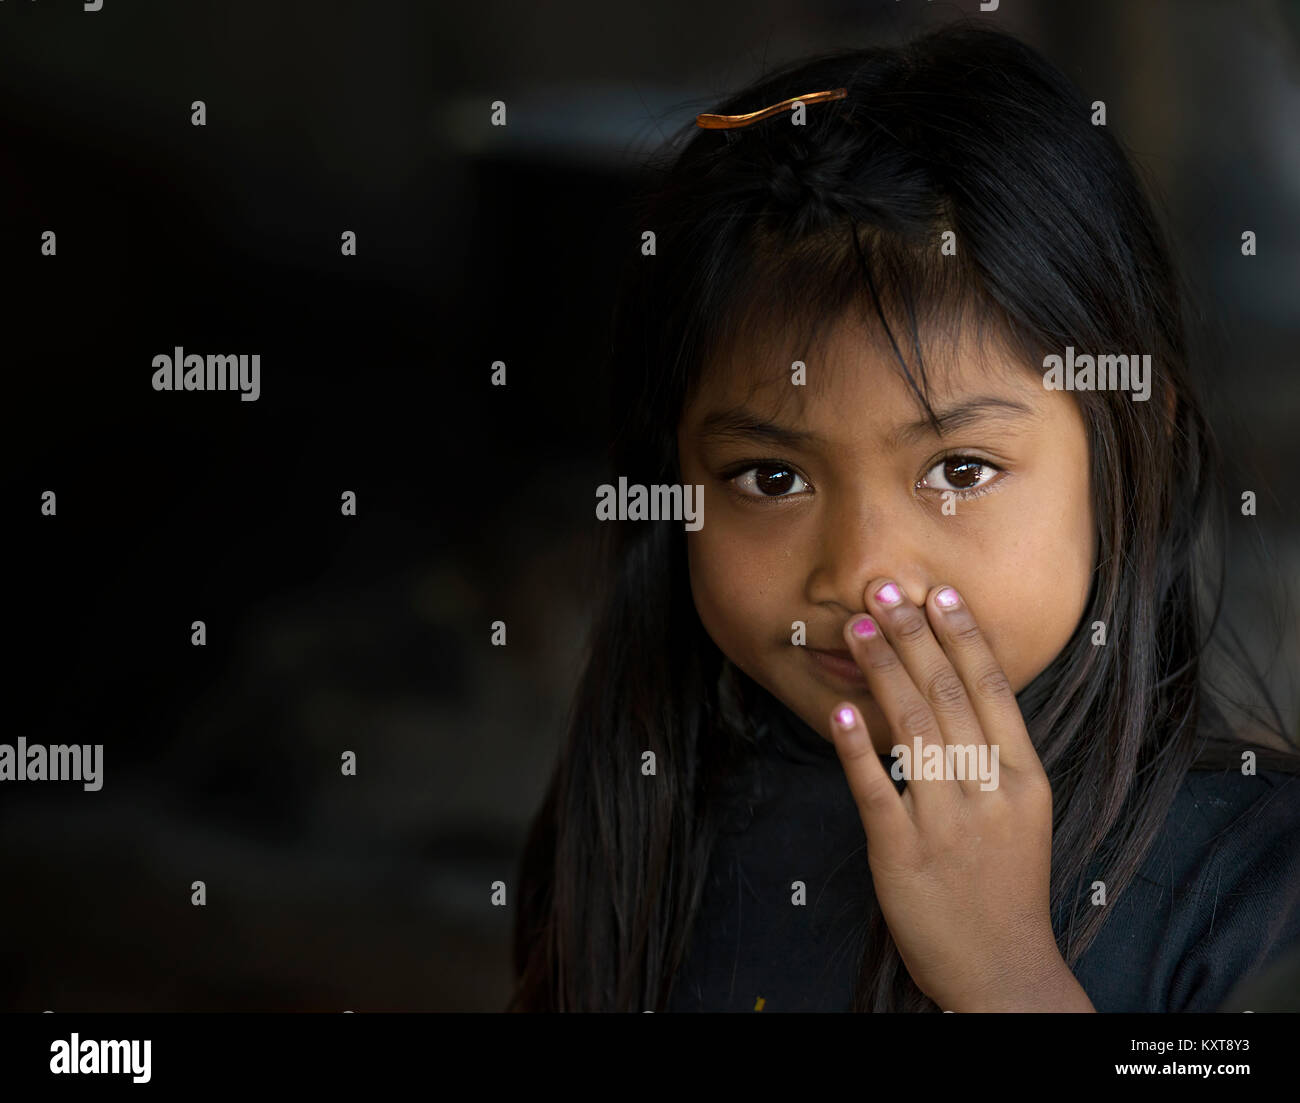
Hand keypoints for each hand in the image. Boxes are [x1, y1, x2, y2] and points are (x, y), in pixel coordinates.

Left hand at [828, 579, 1093, 1011]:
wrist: (1002, 971)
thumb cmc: (1006, 884)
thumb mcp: (1021, 813)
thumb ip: (994, 755)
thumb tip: (957, 686)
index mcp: (1024, 779)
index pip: (992, 691)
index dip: (962, 636)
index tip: (938, 592)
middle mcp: (989, 794)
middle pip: (948, 697)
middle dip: (913, 637)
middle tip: (884, 590)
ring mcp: (946, 824)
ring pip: (912, 730)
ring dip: (883, 671)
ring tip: (858, 628)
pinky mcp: (902, 853)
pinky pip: (876, 789)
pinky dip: (858, 746)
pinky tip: (842, 710)